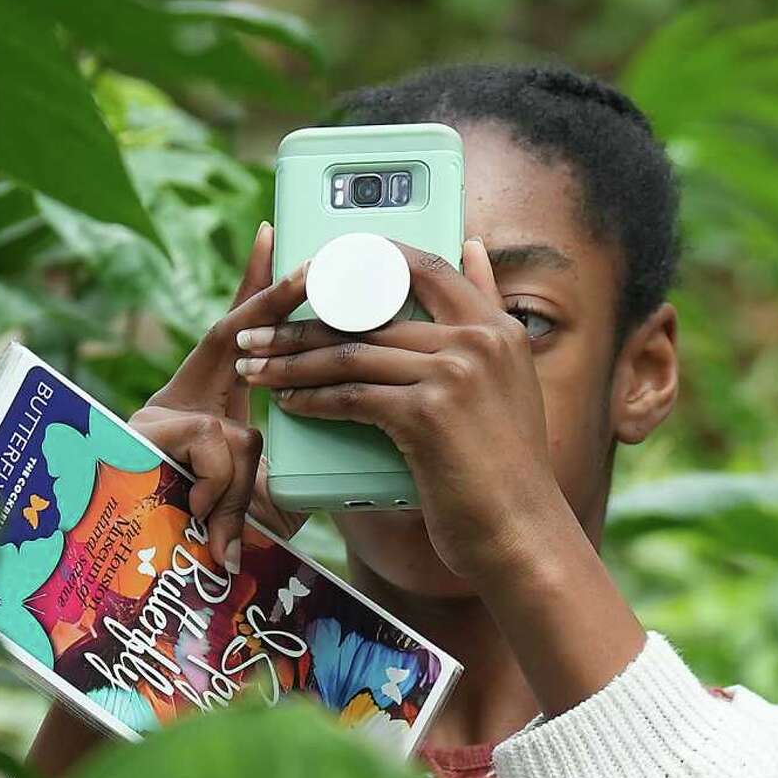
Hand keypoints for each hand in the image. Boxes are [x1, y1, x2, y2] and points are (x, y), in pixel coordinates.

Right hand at [131, 220, 310, 561]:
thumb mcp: (258, 501)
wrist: (142, 573)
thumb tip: (323, 455)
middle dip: (271, 302)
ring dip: (242, 473)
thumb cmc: (207, 535)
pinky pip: (212, 447)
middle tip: (312, 268)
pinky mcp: (144, 437)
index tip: (280, 234)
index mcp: (211, 403)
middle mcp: (181, 397)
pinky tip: (205, 518)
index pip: (241, 334)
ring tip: (224, 520)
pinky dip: (221, 486)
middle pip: (227, 336)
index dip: (260, 285)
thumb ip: (281, 472)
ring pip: (230, 420)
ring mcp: (158, 414)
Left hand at [232, 238, 579, 584]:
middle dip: (300, 323)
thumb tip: (472, 245)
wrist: (522, 533)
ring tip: (255, 368)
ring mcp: (454, 374)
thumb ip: (488, 317)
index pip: (424, 266)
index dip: (364, 257)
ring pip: (351, 353)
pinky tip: (287, 405)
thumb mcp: (511, 378)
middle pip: (369, 314)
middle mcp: (478, 341)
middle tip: (256, 332)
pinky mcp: (427, 414)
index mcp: (497, 327)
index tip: (316, 269)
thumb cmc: (508, 469)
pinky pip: (352, 395)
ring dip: (291, 362)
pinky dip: (312, 399)